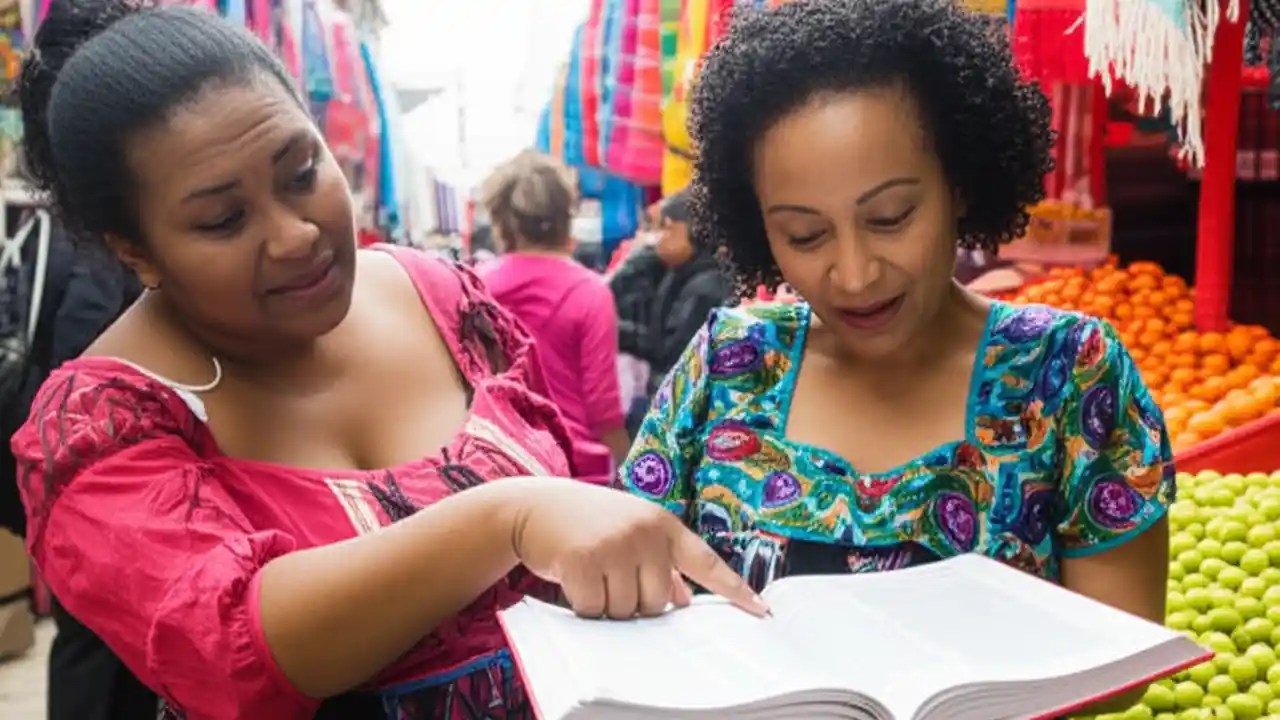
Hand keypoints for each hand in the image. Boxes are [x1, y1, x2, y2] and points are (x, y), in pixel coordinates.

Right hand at [508, 478, 768, 619]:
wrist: (535, 506)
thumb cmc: (588, 523)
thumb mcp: (630, 533)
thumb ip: (660, 564)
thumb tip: (683, 600)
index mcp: (663, 525)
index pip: (706, 562)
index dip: (735, 589)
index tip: (762, 610)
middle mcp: (644, 532)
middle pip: (658, 602)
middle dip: (633, 601)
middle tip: (611, 575)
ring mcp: (614, 544)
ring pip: (626, 610)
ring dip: (607, 604)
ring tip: (592, 572)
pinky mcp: (584, 560)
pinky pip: (595, 610)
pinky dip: (583, 604)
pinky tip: (574, 577)